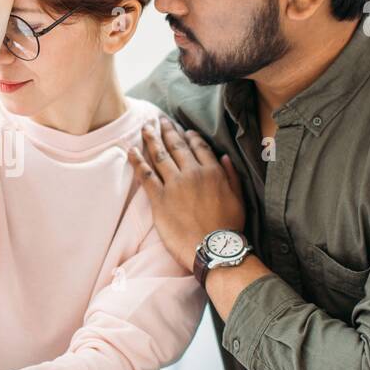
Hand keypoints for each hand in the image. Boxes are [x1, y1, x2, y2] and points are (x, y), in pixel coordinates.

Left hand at [127, 116, 245, 270]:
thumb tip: (224, 157)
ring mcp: (174, 185)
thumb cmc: (228, 227)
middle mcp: (192, 173)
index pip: (199, 146)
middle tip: (160, 120)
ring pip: (159, 155)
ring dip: (151, 139)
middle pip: (177, 146)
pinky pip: (145, 175)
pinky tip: (131, 150)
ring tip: (145, 128)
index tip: (184, 130)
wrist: (213, 248)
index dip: (190, 136)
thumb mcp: (239, 198)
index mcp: (213, 172)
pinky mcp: (159, 199)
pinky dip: (137, 161)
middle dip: (168, 131)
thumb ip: (231, 175)